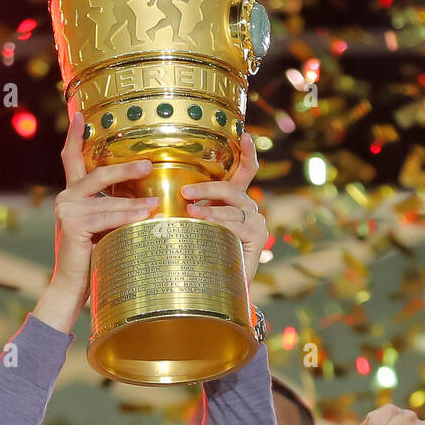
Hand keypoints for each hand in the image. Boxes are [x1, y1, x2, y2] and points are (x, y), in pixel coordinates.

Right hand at [39, 111, 159, 329]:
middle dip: (125, 169)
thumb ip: (112, 208)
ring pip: (107, 201)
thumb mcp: (103, 227)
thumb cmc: (93, 259)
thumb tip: (146, 196)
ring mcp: (65, 210)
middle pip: (98, 175)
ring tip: (157, 202)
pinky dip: (127, 217)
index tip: (78, 112)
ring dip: (134, 202)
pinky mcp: (70, 224)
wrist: (72, 287)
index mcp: (71, 195)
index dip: (74, 135)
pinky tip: (144, 216)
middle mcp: (65, 197)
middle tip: (149, 164)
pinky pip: (106, 217)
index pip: (70, 159)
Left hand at [180, 134, 267, 282]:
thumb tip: (165, 191)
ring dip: (210, 209)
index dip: (246, 152)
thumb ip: (190, 208)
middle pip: (231, 188)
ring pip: (232, 207)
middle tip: (185, 192)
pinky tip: (206, 225)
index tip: (244, 134)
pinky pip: (238, 224)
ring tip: (191, 213)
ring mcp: (256, 220)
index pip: (245, 170)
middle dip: (207, 188)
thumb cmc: (202, 256)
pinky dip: (221, 223)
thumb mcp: (194, 226)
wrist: (219, 289)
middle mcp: (248, 206)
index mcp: (234, 200)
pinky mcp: (259, 235)